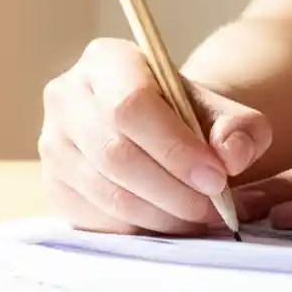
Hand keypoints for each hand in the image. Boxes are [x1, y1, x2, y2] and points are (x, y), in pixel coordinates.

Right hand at [38, 38, 273, 234]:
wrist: (152, 133)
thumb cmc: (186, 117)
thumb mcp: (221, 110)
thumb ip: (239, 127)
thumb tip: (232, 155)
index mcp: (105, 62)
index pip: (131, 106)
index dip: (175, 148)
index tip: (216, 178)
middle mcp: (66, 98)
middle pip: (115, 154)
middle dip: (173, 191)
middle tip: (213, 209)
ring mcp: (53, 145)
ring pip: (107, 193)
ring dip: (161, 216)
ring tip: (199, 219)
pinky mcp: (53, 187)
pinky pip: (97, 220)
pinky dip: (139, 229)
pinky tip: (168, 221)